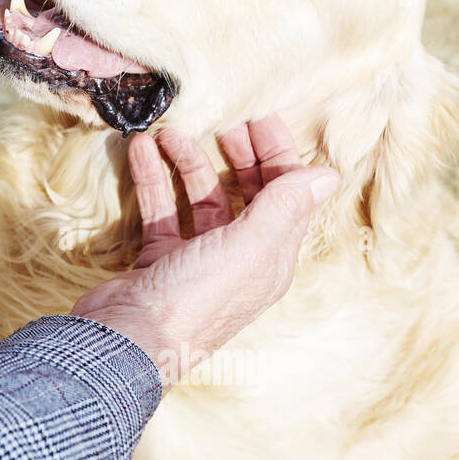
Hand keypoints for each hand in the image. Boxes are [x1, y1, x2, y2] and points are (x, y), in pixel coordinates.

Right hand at [70, 114, 339, 386]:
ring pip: (199, 200)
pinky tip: (142, 152)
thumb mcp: (250, 246)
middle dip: (236, 156)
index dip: (277, 156)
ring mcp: (197, 261)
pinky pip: (161, 212)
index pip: (286, 197)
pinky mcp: (158, 262)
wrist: (129, 340)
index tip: (259, 119)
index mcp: (271, 258)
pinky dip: (153, 180)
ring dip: (187, 163)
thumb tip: (328, 175)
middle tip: (223, 124)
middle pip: (245, 196)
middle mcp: (239, 259)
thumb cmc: (196, 297)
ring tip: (168, 133)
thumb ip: (285, 205)